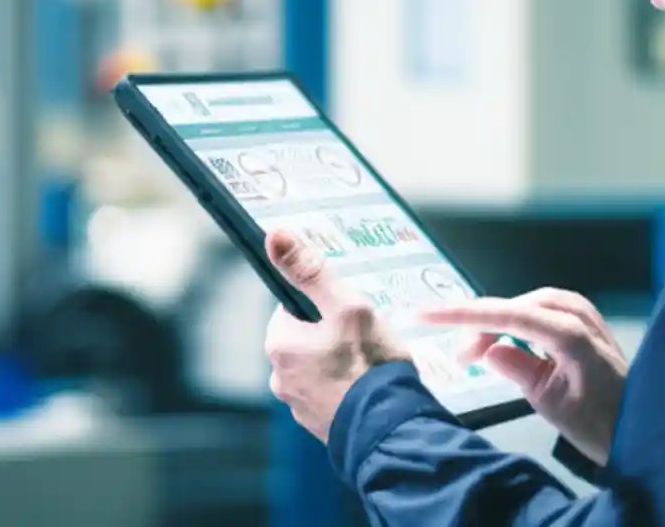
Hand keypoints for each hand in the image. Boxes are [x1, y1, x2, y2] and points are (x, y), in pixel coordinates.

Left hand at [263, 231, 409, 442]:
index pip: (295, 308)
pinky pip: (331, 395)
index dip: (327, 306)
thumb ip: (312, 271)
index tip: (351, 315)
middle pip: (307, 338)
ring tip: (372, 366)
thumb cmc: (370, 365)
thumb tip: (275, 235)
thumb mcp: (347, 305)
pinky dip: (347, 389)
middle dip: (334, 336)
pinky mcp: (319, 425)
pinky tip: (370, 388)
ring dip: (341, 364)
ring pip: (319, 368)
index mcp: (280, 344)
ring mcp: (299, 405)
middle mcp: (280, 377)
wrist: (390, 428)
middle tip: (367, 339)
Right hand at [421, 288, 627, 465]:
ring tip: (474, 353)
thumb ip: (517, 368)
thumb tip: (486, 349)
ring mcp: (582, 313)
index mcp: (569, 332)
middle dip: (479, 325)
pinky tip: (502, 342)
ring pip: (523, 306)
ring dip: (496, 324)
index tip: (424, 314)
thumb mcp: (552, 403)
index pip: (505, 313)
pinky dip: (515, 322)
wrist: (641, 428)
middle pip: (512, 306)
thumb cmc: (601, 422)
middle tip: (459, 358)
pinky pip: (538, 311)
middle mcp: (577, 313)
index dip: (461, 314)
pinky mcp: (582, 321)